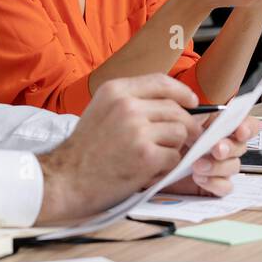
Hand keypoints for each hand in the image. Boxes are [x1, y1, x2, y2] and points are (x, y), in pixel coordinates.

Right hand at [35, 74, 200, 223]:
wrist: (67, 179)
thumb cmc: (85, 149)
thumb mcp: (102, 109)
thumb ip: (131, 101)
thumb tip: (172, 102)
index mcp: (116, 90)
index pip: (161, 82)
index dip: (182, 92)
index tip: (193, 102)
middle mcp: (127, 105)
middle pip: (175, 109)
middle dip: (188, 124)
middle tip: (189, 138)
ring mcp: (137, 130)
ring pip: (179, 132)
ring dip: (174, 147)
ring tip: (156, 158)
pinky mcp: (146, 155)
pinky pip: (175, 156)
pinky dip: (167, 167)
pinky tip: (150, 171)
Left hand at [163, 116, 258, 196]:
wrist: (147, 160)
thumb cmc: (163, 137)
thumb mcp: (178, 118)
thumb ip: (198, 115)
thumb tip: (213, 116)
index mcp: (218, 126)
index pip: (244, 124)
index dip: (247, 127)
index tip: (240, 131)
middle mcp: (222, 145)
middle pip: (241, 146)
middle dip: (229, 147)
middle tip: (216, 149)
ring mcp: (219, 166)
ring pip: (233, 167)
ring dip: (218, 166)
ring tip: (198, 165)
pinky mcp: (213, 184)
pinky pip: (225, 187)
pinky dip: (215, 183)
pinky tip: (200, 178)